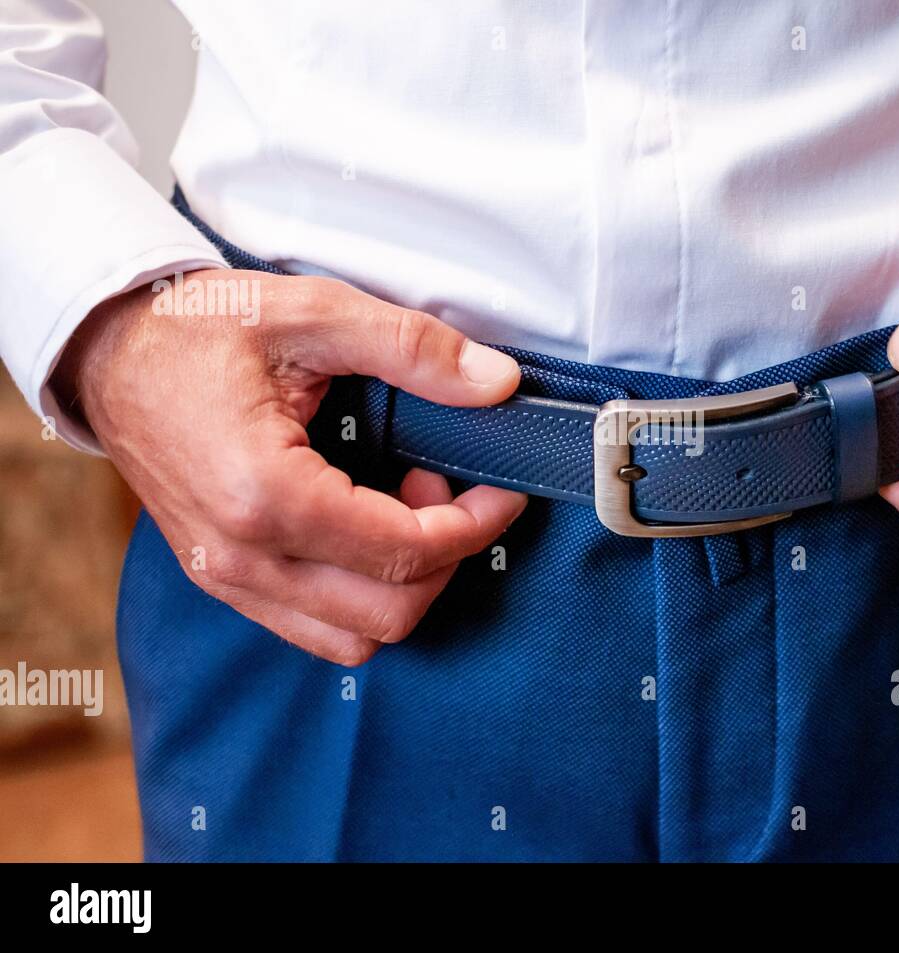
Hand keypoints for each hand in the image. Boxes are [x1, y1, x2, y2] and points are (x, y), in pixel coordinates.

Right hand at [54, 270, 526, 664]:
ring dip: (403, 585)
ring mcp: (225, 577)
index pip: (404, 552)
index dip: (475, 525)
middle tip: (449, 489)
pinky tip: (365, 528)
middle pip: (389, 613)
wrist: (107, 348)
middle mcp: (240, 555)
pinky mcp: (222, 578)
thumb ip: (412, 348)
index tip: (502, 490)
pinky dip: (360, 595)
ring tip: (403, 509)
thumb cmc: (196, 329)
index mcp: (263, 494)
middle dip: (445, 557)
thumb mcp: (312, 313)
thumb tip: (496, 382)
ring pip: (353, 637)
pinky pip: (313, 626)